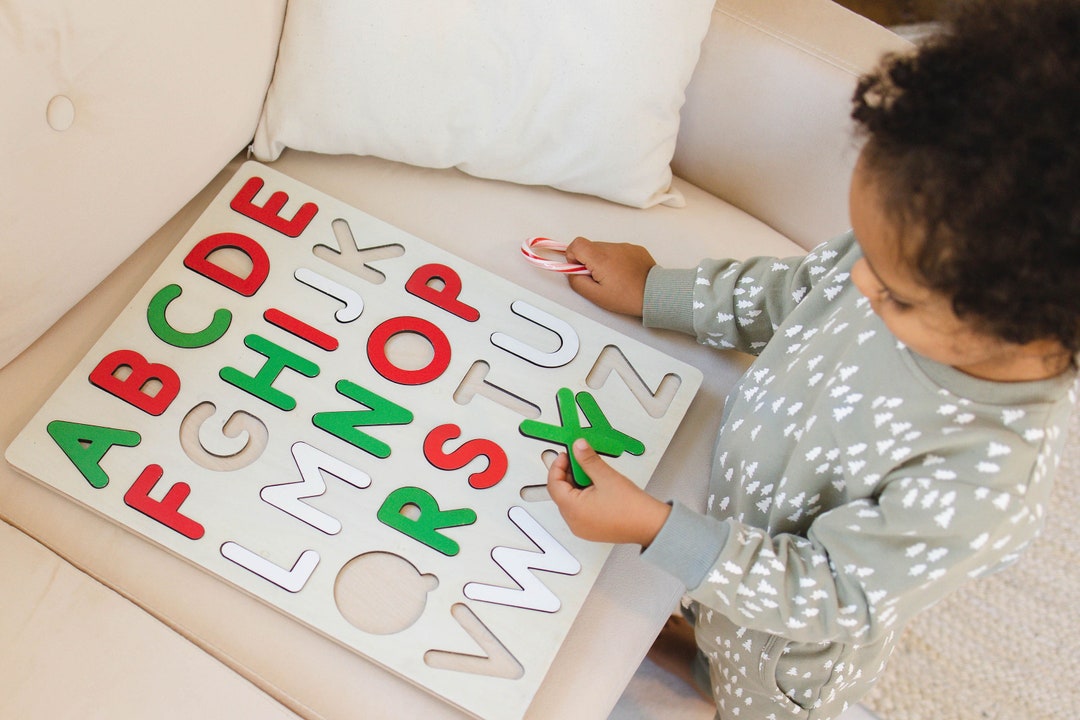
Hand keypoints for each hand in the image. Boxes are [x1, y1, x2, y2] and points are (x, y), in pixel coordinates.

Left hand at [546, 439, 670, 547]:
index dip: (557, 466)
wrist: (650, 525)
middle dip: (568, 474)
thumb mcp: (606, 476)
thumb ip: (588, 459)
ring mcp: (582, 528)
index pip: (553, 484)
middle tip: (580, 460)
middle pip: (561, 493)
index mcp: (573, 510)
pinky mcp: (591, 530)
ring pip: (570, 501)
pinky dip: (583, 496)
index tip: (567, 454)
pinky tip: (597, 487)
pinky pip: (580, 510)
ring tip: (593, 474)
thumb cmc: (632, 508)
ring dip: (577, 485)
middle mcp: (574, 522)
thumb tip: (578, 447)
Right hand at [564, 237, 655, 316]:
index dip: (573, 256)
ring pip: (604, 249)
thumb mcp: (596, 296)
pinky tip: (624, 274)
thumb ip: (577, 282)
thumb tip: (571, 273)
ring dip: (603, 261)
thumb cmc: (629, 297)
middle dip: (589, 261)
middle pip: (590, 247)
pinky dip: (617, 260)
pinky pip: (618, 251)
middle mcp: (613, 248)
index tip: (579, 269)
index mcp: (601, 258)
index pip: (576, 244)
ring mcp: (625, 247)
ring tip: (613, 278)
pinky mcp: (635, 249)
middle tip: (598, 279)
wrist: (655, 294)